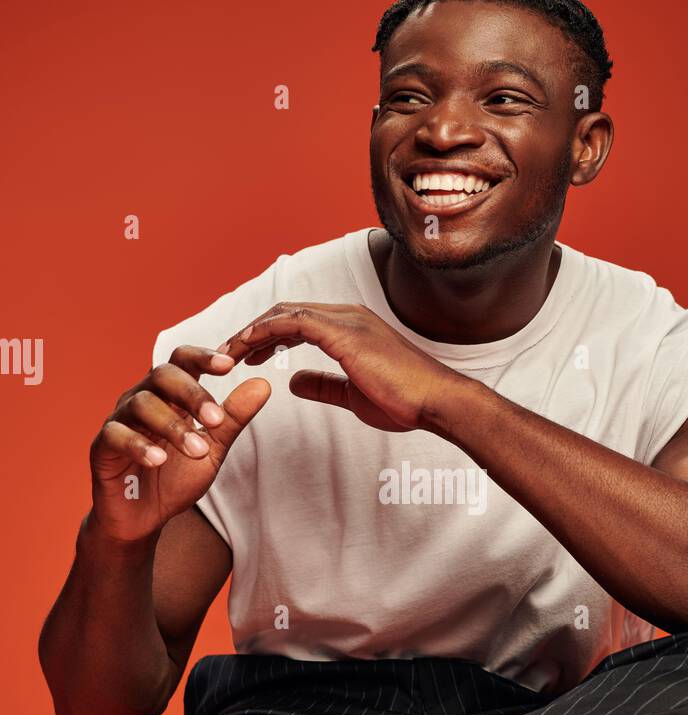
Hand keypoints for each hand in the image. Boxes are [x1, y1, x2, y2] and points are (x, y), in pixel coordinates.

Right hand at [89, 345, 270, 542]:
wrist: (144, 517)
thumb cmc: (175, 478)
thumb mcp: (213, 449)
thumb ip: (233, 418)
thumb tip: (263, 385)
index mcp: (169, 395)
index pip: (182, 361)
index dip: (203, 358)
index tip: (229, 365)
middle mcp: (142, 398)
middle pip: (161, 375)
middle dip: (192, 394)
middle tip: (216, 420)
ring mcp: (120, 419)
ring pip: (141, 405)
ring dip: (173, 427)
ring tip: (196, 450)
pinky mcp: (102, 445)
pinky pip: (116, 435)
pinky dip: (139, 446)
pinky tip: (159, 460)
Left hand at [216, 302, 467, 432]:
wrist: (435, 402)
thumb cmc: (404, 401)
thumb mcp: (353, 395)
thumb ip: (324, 385)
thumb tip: (295, 381)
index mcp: (351, 327)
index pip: (298, 321)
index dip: (267, 336)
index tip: (245, 356)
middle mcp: (347, 316)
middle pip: (286, 311)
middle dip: (252, 330)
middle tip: (225, 353)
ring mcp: (347, 321)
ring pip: (285, 313)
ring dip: (252, 331)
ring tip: (226, 352)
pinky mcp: (345, 333)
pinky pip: (294, 322)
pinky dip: (267, 331)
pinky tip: (246, 347)